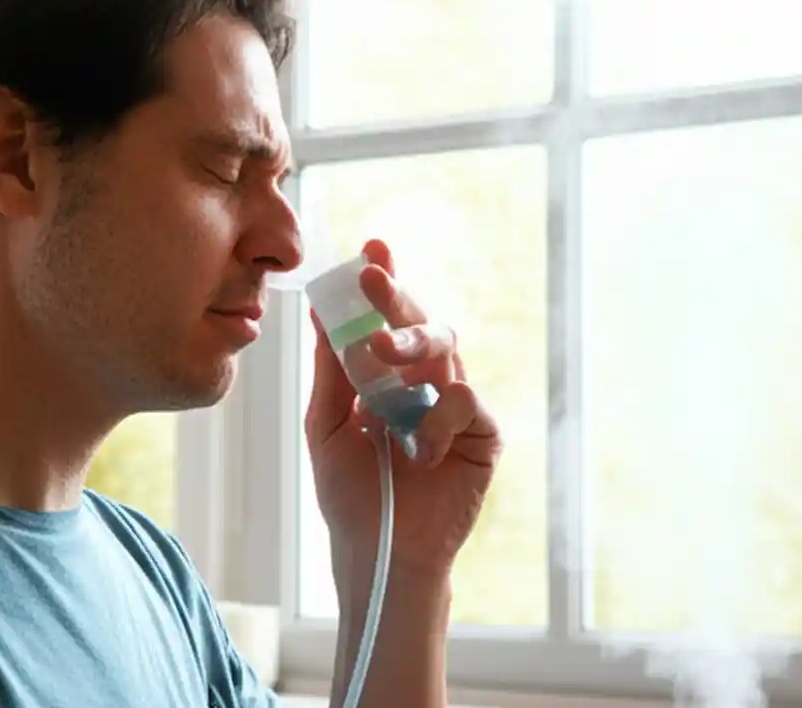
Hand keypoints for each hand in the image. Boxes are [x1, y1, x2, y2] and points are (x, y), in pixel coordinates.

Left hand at [305, 239, 500, 579]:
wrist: (379, 553)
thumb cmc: (351, 494)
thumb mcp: (327, 426)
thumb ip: (331, 372)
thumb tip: (319, 312)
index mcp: (389, 376)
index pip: (389, 319)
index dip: (386, 282)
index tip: (372, 247)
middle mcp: (426, 383)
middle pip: (423, 323)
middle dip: (397, 297)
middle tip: (372, 276)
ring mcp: (456, 407)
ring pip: (448, 352)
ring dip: (413, 345)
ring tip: (381, 355)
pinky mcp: (481, 437)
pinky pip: (466, 402)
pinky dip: (437, 418)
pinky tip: (418, 451)